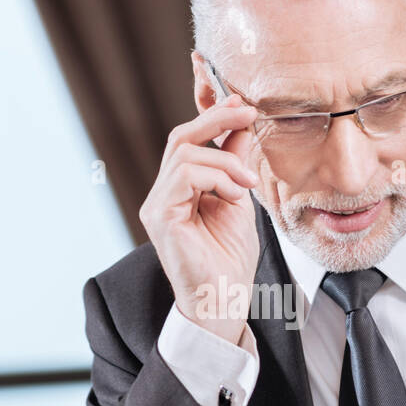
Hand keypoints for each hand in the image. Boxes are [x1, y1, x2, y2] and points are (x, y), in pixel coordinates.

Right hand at [139, 93, 260, 344]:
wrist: (224, 301)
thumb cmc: (230, 260)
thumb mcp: (239, 200)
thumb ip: (235, 164)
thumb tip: (241, 125)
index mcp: (180, 189)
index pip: (189, 141)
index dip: (213, 117)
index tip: (242, 104)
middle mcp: (162, 194)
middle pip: (182, 138)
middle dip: (217, 120)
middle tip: (249, 114)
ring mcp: (157, 205)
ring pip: (185, 154)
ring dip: (226, 162)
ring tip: (247, 186)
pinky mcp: (158, 216)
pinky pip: (185, 176)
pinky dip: (217, 178)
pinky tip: (235, 196)